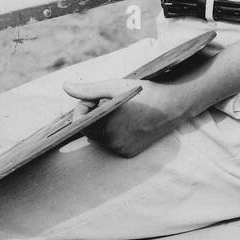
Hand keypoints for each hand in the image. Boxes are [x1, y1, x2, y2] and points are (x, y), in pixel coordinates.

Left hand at [63, 76, 192, 157]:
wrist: (174, 106)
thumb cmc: (144, 93)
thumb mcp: (115, 86)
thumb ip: (88, 90)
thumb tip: (65, 87)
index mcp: (107, 125)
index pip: (79, 122)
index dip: (82, 108)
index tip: (93, 97)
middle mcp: (112, 142)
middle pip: (89, 130)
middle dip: (91, 115)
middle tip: (104, 100)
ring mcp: (121, 149)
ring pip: (99, 137)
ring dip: (101, 124)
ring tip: (116, 110)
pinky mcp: (129, 153)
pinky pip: (111, 143)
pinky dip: (112, 133)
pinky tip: (125, 121)